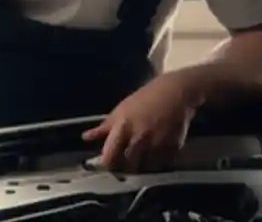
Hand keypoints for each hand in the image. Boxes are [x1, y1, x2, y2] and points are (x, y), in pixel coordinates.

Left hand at [81, 71, 202, 172]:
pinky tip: (156, 152)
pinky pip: (162, 163)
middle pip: (128, 167)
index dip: (107, 165)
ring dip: (141, 166)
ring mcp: (157, 145)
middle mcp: (139, 139)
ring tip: (140, 158)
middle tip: (124, 166)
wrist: (175, 92)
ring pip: (145, 168)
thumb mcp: (121, 110)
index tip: (107, 165)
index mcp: (123, 128)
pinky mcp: (173, 148)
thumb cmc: (144, 98)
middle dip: (125, 169)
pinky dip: (158, 161)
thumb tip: (86, 137)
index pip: (109, 156)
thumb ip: (104, 127)